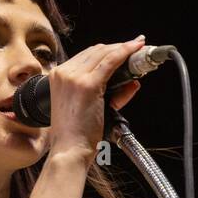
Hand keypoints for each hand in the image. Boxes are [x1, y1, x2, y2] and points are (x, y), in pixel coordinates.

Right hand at [46, 36, 145, 161]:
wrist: (69, 151)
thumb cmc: (77, 136)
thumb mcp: (90, 108)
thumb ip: (111, 94)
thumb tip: (132, 82)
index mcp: (58, 77)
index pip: (86, 55)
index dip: (108, 50)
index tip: (124, 49)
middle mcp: (63, 73)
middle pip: (95, 50)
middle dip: (119, 47)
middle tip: (137, 49)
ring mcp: (74, 77)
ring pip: (104, 53)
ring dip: (124, 49)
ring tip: (140, 50)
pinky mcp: (88, 84)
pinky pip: (111, 61)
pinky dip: (125, 53)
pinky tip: (136, 50)